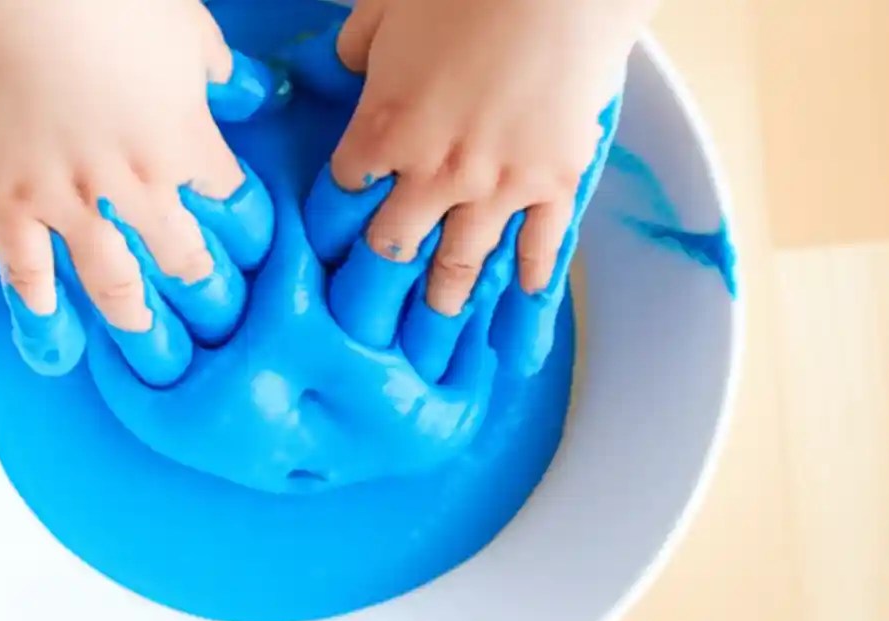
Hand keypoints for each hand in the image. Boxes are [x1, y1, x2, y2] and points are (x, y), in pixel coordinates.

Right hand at [0, 0, 286, 376]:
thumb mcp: (188, 27)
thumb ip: (220, 70)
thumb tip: (251, 90)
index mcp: (184, 145)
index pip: (227, 196)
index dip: (238, 214)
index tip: (246, 236)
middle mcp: (136, 190)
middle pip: (181, 254)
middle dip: (201, 282)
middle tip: (212, 308)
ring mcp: (70, 205)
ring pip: (112, 280)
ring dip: (135, 314)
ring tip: (147, 334)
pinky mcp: (10, 205)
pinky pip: (28, 274)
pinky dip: (42, 311)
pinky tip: (54, 340)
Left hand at [309, 0, 646, 305]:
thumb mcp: (384, 11)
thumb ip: (355, 48)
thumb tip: (345, 68)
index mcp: (384, 131)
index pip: (343, 192)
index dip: (336, 211)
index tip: (334, 231)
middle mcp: (434, 175)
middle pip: (393, 243)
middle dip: (380, 272)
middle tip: (373, 302)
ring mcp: (498, 186)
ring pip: (462, 260)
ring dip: (446, 296)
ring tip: (438, 322)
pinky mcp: (554, 182)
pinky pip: (541, 244)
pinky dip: (531, 275)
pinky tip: (523, 297)